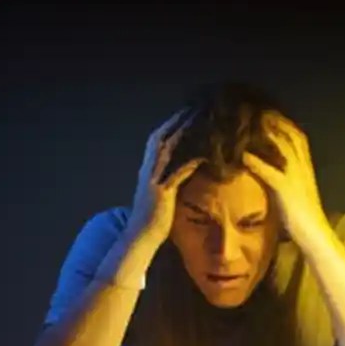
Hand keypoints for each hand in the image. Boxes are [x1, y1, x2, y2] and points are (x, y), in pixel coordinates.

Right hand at [127, 109, 202, 242]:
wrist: (140, 236)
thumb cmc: (153, 218)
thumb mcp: (161, 194)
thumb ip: (168, 179)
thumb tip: (181, 170)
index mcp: (148, 170)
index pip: (157, 141)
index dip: (169, 125)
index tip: (183, 113)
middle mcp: (148, 171)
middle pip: (160, 139)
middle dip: (174, 122)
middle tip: (191, 109)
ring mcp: (154, 181)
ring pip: (165, 151)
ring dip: (180, 135)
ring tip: (196, 122)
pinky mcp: (162, 194)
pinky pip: (177, 174)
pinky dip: (189, 164)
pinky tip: (203, 156)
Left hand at [241, 113, 329, 248]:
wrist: (314, 233)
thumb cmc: (303, 216)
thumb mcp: (296, 190)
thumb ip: (286, 176)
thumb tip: (272, 167)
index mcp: (306, 167)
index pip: (298, 136)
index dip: (284, 122)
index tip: (267, 113)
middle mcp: (303, 167)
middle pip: (291, 134)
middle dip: (275, 120)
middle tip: (256, 111)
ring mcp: (295, 177)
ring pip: (283, 147)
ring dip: (266, 134)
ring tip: (248, 124)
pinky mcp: (285, 189)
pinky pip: (270, 171)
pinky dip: (256, 162)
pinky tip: (243, 156)